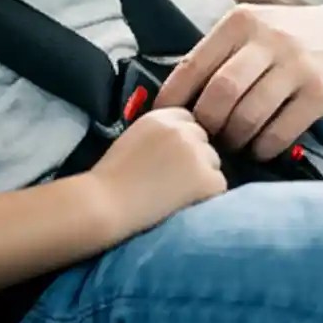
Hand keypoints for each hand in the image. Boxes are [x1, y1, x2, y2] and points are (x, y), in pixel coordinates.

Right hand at [89, 108, 226, 234]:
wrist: (103, 204)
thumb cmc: (107, 181)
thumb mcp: (132, 140)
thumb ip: (157, 137)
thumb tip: (176, 148)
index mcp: (161, 116)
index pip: (188, 120)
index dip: (182, 142)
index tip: (171, 161)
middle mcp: (182, 130)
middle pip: (204, 141)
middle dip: (195, 159)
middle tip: (174, 182)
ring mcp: (197, 153)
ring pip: (214, 164)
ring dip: (202, 178)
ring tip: (176, 196)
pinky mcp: (207, 178)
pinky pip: (219, 186)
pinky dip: (207, 198)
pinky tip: (184, 206)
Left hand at [154, 0, 322, 161]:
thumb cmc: (294, 36)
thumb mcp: (256, 28)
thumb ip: (221, 53)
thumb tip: (176, 97)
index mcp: (241, 21)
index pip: (194, 63)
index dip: (174, 97)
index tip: (164, 120)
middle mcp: (268, 38)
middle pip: (220, 92)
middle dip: (207, 124)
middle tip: (205, 139)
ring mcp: (297, 65)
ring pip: (250, 115)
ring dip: (236, 139)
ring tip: (233, 145)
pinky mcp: (321, 91)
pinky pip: (281, 130)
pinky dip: (264, 147)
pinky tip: (261, 149)